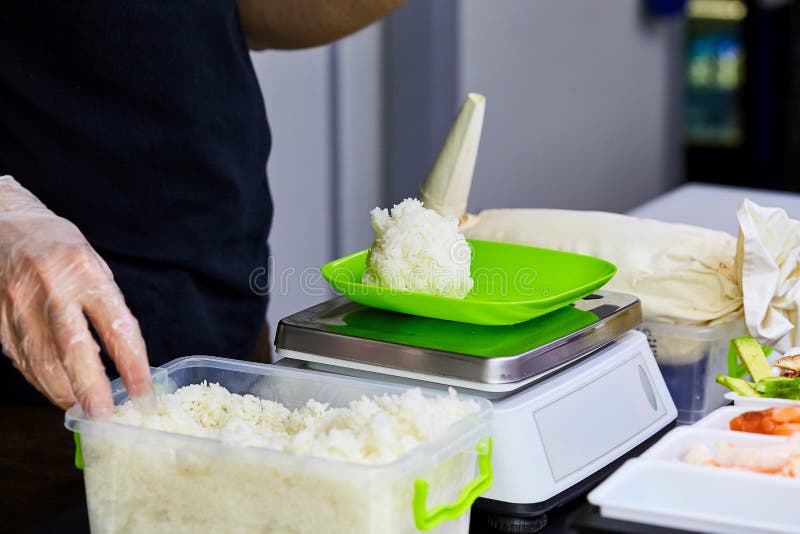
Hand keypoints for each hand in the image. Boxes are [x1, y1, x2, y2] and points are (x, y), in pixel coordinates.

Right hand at [0, 175, 151, 416]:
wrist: (3, 223)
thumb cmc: (58, 245)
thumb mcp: (93, 263)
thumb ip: (104, 306)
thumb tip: (116, 357)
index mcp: (86, 273)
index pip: (117, 327)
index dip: (133, 365)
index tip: (145, 392)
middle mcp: (52, 289)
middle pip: (73, 350)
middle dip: (91, 389)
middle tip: (104, 416)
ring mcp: (18, 304)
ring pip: (41, 361)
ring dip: (62, 392)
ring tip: (81, 409)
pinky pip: (20, 358)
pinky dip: (39, 379)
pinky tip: (54, 390)